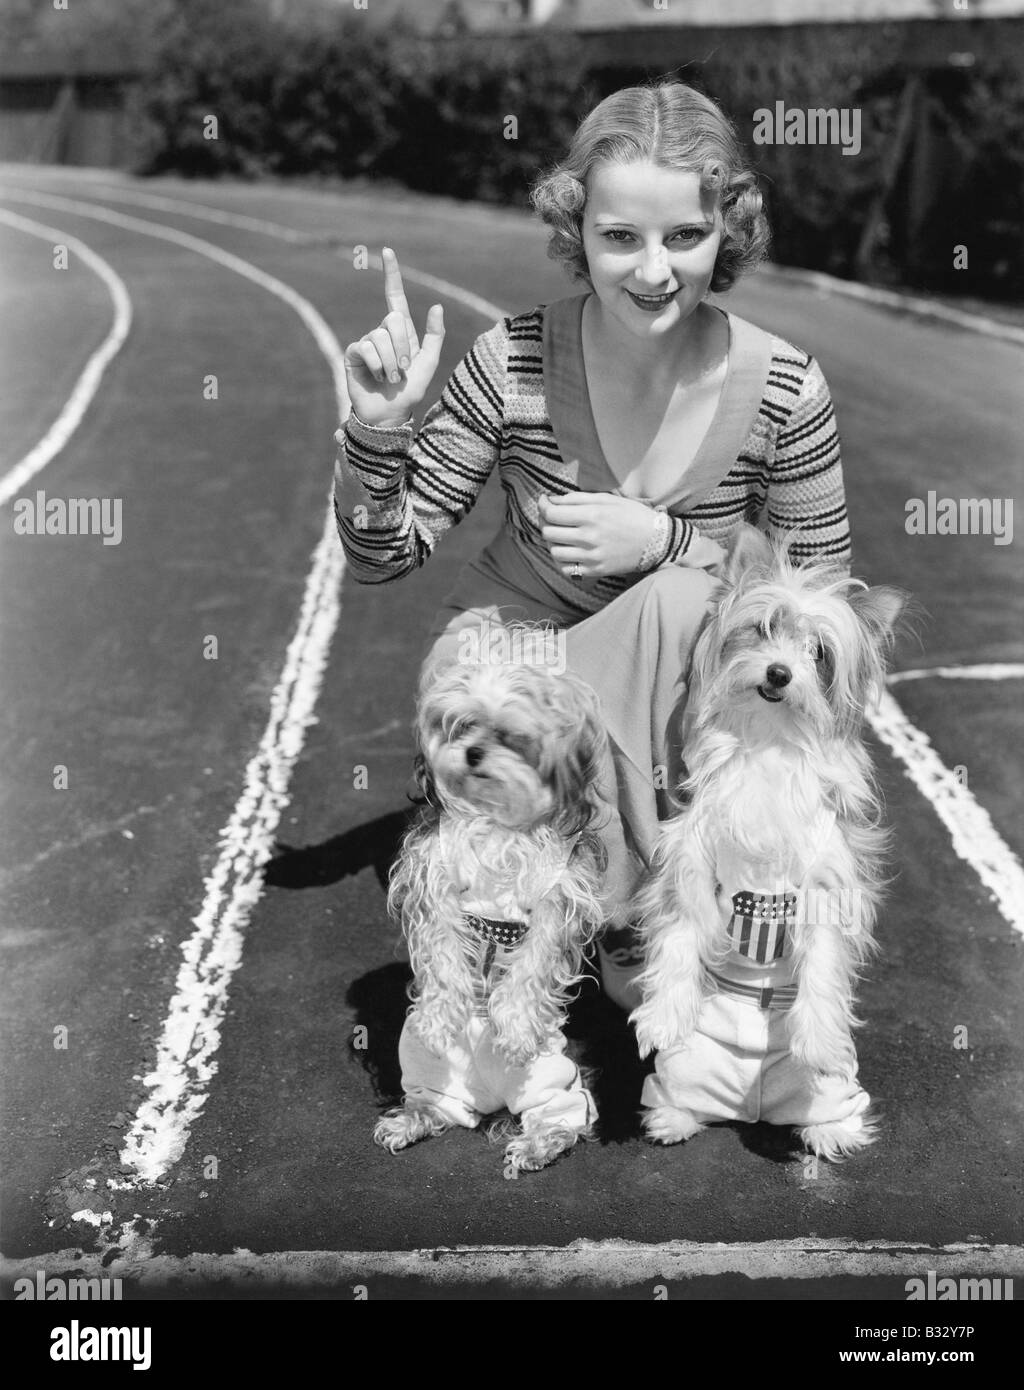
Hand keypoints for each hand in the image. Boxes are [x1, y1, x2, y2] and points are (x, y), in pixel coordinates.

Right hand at [343, 247, 444, 426]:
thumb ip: (435, 336)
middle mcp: (383, 332)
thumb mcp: (429, 363)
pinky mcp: (354, 352)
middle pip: (394, 320)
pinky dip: (377, 366)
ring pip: (381, 337)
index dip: (392, 274)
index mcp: (402, 331)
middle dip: (403, 347)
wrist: (389, 413)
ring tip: (390, 377)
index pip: (395, 297)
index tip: (388, 251)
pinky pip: (368, 348)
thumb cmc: (409, 391)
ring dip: (391, 362)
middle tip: (402, 369)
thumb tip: (436, 305)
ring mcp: (367, 341)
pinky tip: (376, 377)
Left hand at [538, 490, 660, 578]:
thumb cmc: (632, 516)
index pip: (551, 514)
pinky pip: (566, 569)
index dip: (542, 506)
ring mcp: (591, 557)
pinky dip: (561, 560)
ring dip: (553, 542)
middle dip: (545, 523)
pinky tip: (568, 551)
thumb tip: (552, 500)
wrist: (656, 542)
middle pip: (548, 533)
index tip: (544, 501)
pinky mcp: (595, 571)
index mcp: (591, 516)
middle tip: (552, 517)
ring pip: (554, 552)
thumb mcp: (607, 499)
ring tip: (562, 534)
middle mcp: (588, 538)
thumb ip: (577, 499)